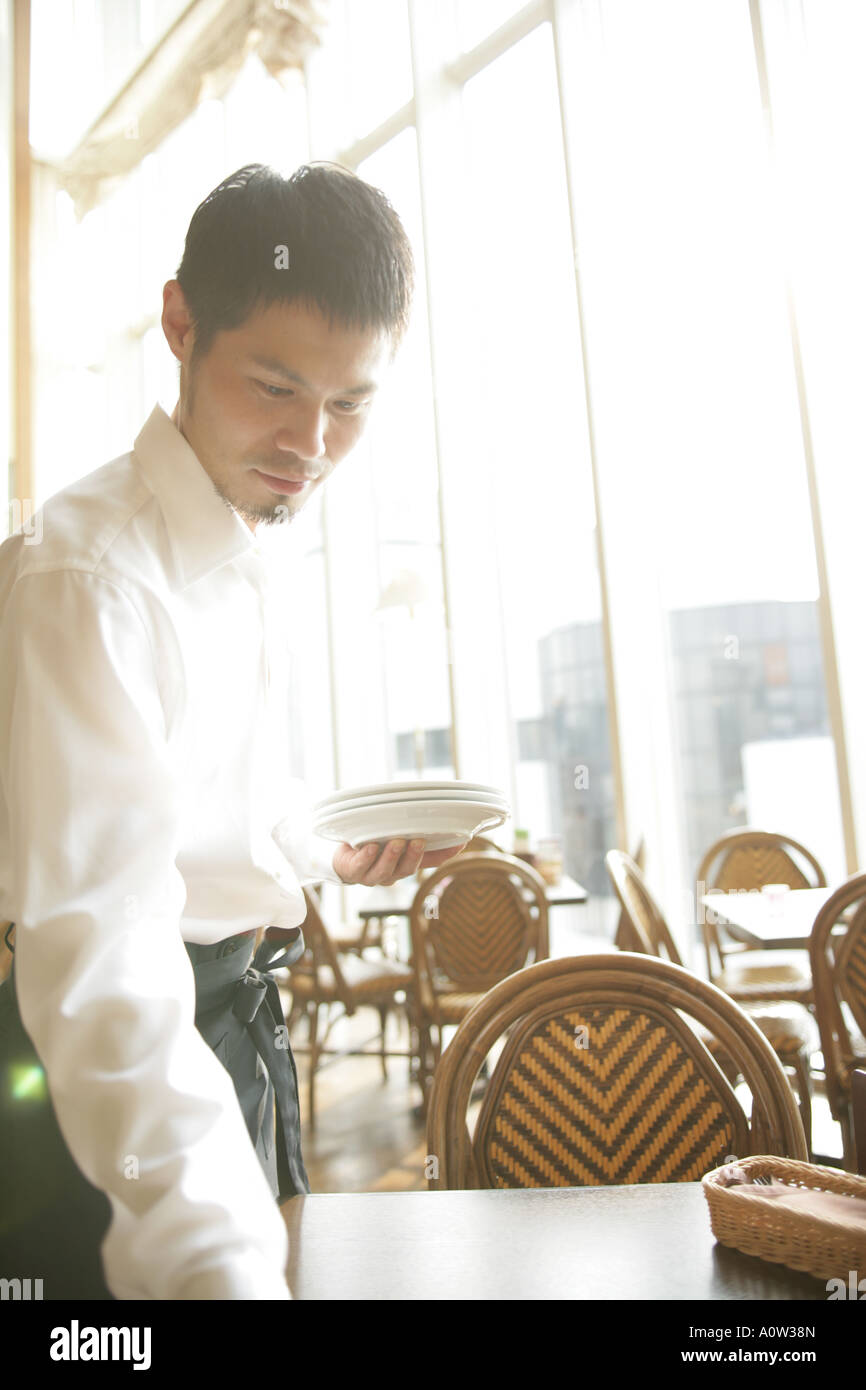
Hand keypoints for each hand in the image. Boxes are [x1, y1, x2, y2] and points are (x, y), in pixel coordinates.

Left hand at [333, 838, 466, 885]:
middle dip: (413, 856)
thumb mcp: (396, 840)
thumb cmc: (372, 847)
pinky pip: (360, 866)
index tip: (461, 841)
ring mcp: (371, 876)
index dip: (446, 854)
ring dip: (391, 856)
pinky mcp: (352, 870)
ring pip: (383, 870)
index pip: (430, 862)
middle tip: (418, 840)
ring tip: (396, 841)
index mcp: (405, 866)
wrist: (340, 860)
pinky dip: (366, 857)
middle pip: (406, 870)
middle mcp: (391, 874)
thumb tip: (443, 825)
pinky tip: (371, 846)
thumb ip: (417, 837)